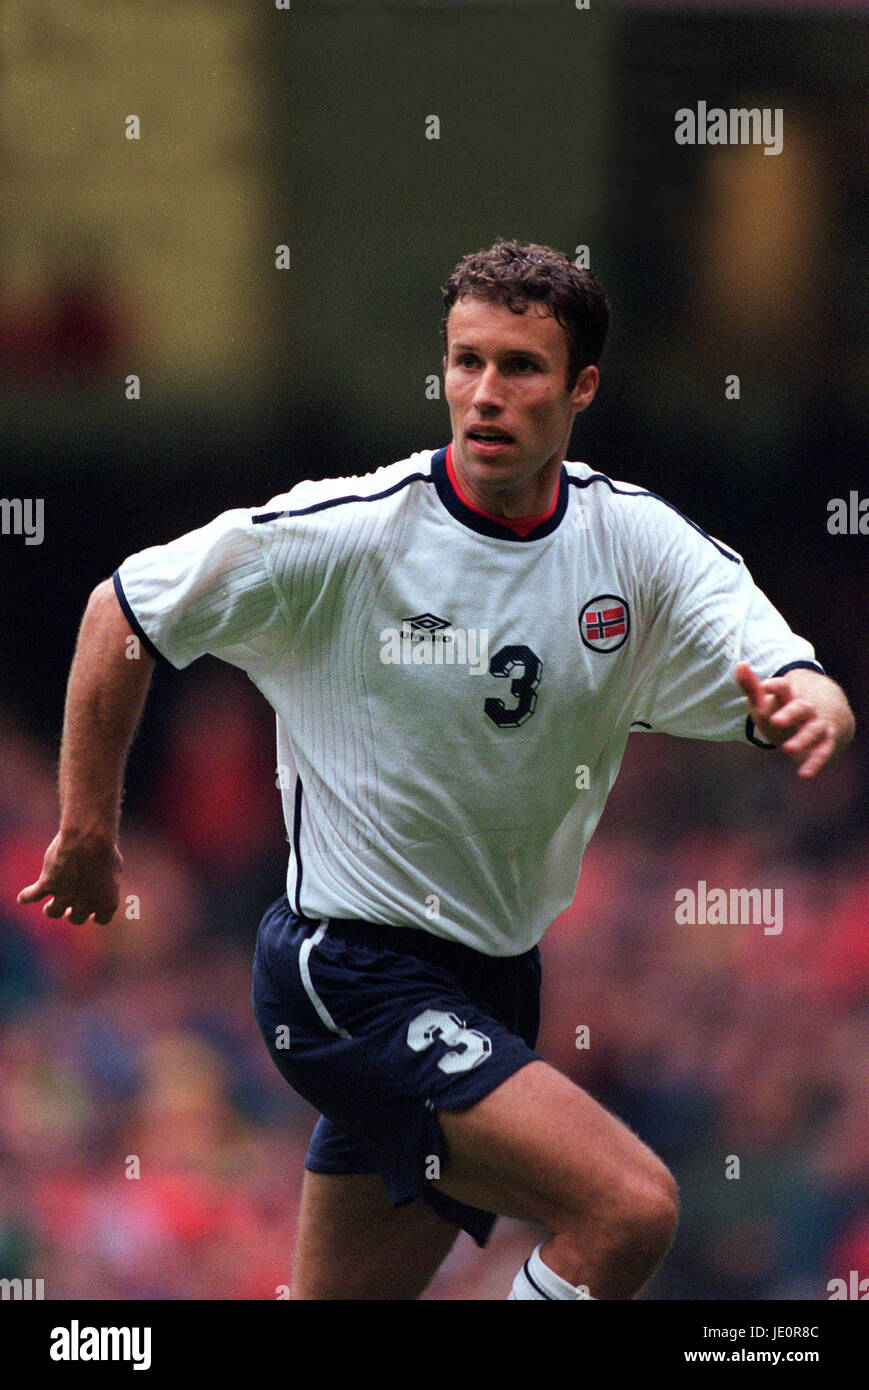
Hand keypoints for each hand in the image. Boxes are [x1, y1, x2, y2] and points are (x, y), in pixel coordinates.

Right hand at [17, 832, 122, 924]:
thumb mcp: (116, 866)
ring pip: (53, 912)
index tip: (92, 916)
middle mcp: (85, 904)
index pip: (102, 919)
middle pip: (77, 918)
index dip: (96, 917)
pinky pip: (32, 896)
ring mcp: (65, 896)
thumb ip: (108, 880)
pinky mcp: (48, 884)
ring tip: (48, 907)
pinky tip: (23, 898)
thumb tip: (103, 881)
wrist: (90, 840)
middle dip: (72, 915)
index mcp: (107, 901)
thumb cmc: (105, 850)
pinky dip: (26, 898)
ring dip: (50, 910)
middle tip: (68, 912)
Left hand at [735, 662, 852, 779]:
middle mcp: (806, 710)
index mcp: (790, 697)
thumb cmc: (785, 710)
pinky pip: (822, 752)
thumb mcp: (766, 700)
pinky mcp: (825, 743)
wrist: (824, 719)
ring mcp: (817, 726)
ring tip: (787, 749)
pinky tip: (804, 774)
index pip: (784, 688)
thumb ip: (751, 685)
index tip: (766, 685)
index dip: (776, 686)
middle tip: (776, 720)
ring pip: (813, 730)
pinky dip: (814, 763)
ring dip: (802, 739)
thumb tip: (740, 663)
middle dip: (790, 713)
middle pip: (801, 708)